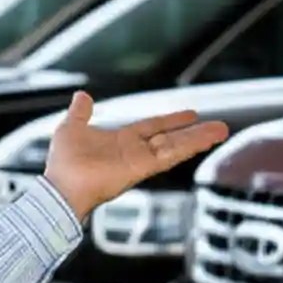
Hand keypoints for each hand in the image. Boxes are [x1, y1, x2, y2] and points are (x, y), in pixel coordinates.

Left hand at [43, 91, 229, 220]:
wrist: (60, 186)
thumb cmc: (63, 163)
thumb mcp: (71, 128)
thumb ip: (81, 113)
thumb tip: (81, 96)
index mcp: (121, 141)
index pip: (152, 127)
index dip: (171, 121)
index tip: (191, 114)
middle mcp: (135, 152)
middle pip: (172, 139)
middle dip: (194, 133)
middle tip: (218, 126)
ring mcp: (140, 161)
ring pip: (176, 147)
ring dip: (199, 138)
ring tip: (221, 130)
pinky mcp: (142, 168)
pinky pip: (168, 155)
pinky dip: (187, 147)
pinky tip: (203, 141)